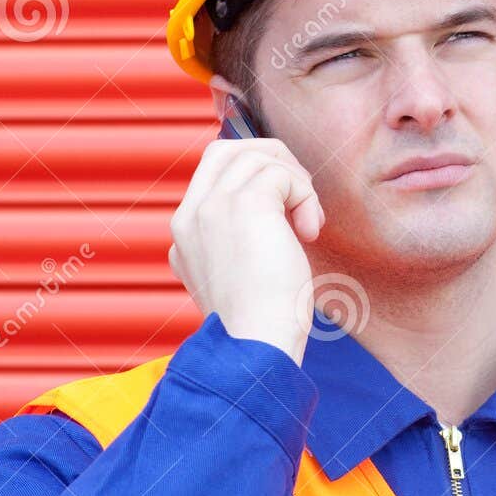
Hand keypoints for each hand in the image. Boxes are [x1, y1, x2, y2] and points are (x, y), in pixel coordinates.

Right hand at [168, 138, 325, 366]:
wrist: (256, 345)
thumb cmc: (261, 321)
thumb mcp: (238, 271)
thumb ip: (239, 235)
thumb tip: (277, 204)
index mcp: (185, 232)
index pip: (213, 172)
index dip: (255, 177)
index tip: (283, 213)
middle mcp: (191, 214)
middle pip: (228, 149)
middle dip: (272, 162)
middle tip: (299, 199)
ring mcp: (213, 206)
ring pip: (260, 157)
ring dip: (296, 184)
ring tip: (307, 227)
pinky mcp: (245, 204)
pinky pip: (282, 174)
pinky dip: (305, 196)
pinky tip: (309, 232)